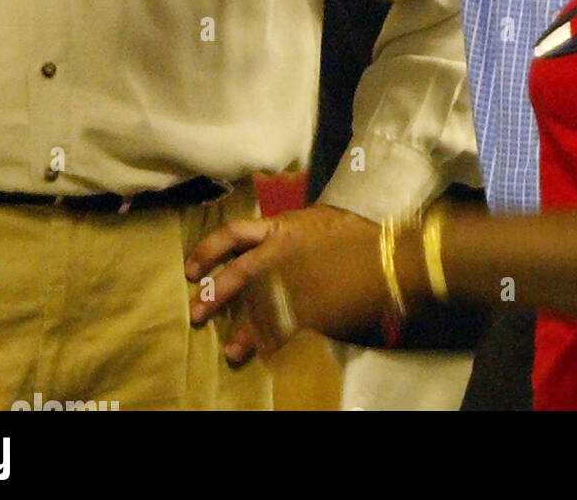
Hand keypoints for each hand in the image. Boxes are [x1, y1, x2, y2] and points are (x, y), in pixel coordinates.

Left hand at [185, 204, 381, 364]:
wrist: (386, 254)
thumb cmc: (357, 233)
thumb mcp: (318, 221)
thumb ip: (291, 232)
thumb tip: (276, 238)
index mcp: (280, 227)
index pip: (232, 234)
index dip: (206, 251)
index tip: (190, 268)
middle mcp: (278, 253)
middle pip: (234, 275)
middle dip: (212, 295)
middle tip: (195, 313)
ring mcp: (290, 283)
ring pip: (253, 309)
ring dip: (240, 331)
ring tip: (231, 349)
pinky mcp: (306, 311)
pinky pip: (279, 330)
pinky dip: (270, 343)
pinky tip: (264, 354)